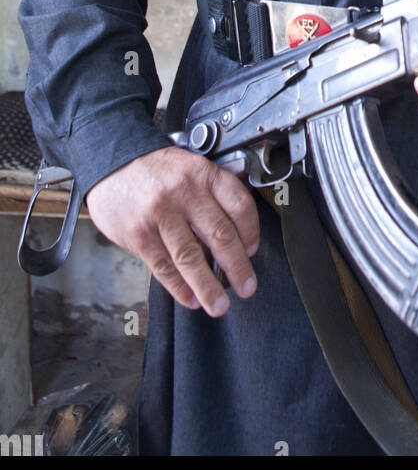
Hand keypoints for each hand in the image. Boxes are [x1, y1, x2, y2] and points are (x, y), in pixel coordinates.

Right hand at [85, 147, 259, 317]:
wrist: (113, 164)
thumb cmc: (157, 170)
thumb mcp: (191, 167)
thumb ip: (212, 194)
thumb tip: (237, 233)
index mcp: (203, 174)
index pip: (239, 206)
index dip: (251, 233)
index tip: (252, 250)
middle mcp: (184, 192)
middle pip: (220, 234)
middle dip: (237, 267)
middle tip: (246, 287)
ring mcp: (160, 214)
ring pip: (191, 257)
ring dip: (208, 287)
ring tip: (218, 304)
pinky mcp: (139, 234)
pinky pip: (164, 266)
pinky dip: (179, 287)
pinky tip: (190, 298)